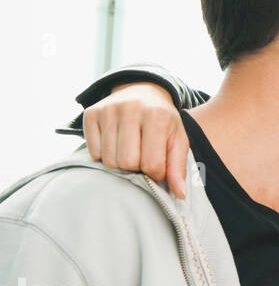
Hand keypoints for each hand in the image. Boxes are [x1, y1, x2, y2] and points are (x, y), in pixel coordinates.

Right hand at [83, 82, 189, 198]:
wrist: (143, 91)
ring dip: (120, 163)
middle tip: (142, 157)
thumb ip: (178, 167)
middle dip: (136, 167)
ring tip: (130, 150)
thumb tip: (180, 195)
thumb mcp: (177, 140)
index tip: (158, 167)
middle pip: (127, 162)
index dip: (156, 173)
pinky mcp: (91, 113)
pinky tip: (115, 144)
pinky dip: (104, 155)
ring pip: (109, 160)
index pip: (152, 163)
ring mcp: (109, 110)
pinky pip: (92, 151)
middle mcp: (131, 109)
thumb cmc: (163, 121)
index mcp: (157, 116)